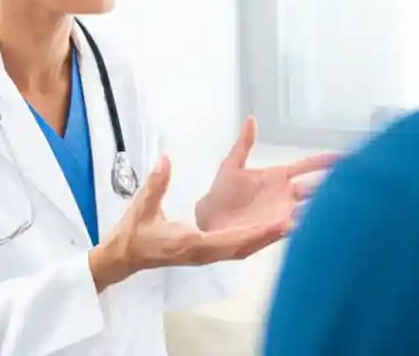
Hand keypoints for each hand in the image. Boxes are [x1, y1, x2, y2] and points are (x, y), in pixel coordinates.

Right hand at [89, 155, 286, 290]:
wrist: (123, 258)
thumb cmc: (133, 235)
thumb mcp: (141, 207)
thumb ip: (155, 184)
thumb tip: (165, 160)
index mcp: (191, 244)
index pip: (226, 241)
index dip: (252, 234)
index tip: (275, 225)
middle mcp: (204, 253)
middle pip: (244, 247)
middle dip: (269, 236)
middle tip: (295, 222)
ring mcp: (206, 255)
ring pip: (243, 249)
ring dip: (265, 238)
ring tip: (291, 224)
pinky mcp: (206, 252)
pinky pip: (236, 247)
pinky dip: (254, 239)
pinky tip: (268, 229)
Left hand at [194, 116, 338, 233]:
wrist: (207, 221)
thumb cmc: (220, 195)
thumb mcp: (232, 166)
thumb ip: (244, 144)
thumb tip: (251, 119)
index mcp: (278, 178)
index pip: (306, 167)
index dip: (324, 162)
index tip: (344, 156)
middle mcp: (285, 196)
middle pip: (315, 188)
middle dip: (332, 184)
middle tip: (352, 179)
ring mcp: (283, 213)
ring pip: (311, 207)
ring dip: (325, 206)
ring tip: (343, 202)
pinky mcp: (276, 231)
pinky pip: (297, 226)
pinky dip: (308, 224)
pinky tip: (318, 221)